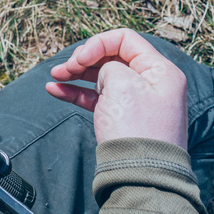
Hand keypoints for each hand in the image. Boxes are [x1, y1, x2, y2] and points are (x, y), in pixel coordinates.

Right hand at [46, 28, 187, 148]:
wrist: (140, 173)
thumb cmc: (135, 127)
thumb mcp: (121, 83)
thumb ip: (109, 66)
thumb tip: (104, 74)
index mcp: (159, 70)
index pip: (125, 39)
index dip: (98, 43)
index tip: (80, 58)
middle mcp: (150, 82)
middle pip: (110, 57)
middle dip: (83, 59)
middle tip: (65, 69)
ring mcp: (135, 100)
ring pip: (99, 77)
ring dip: (75, 74)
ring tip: (54, 76)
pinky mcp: (121, 117)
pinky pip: (95, 97)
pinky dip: (75, 92)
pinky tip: (54, 90)